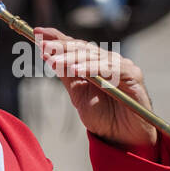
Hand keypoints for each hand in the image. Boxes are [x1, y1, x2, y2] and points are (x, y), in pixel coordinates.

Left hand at [33, 26, 157, 150]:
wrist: (123, 138)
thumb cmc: (103, 118)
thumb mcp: (78, 95)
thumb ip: (67, 76)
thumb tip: (48, 56)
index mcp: (94, 64)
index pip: (74, 46)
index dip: (56, 38)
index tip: (37, 32)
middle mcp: (108, 61)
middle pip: (82, 48)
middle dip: (61, 46)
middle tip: (43, 46)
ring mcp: (121, 66)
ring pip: (94, 56)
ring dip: (72, 58)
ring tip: (54, 61)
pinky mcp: (133, 75)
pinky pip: (110, 68)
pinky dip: (92, 68)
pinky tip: (76, 70)